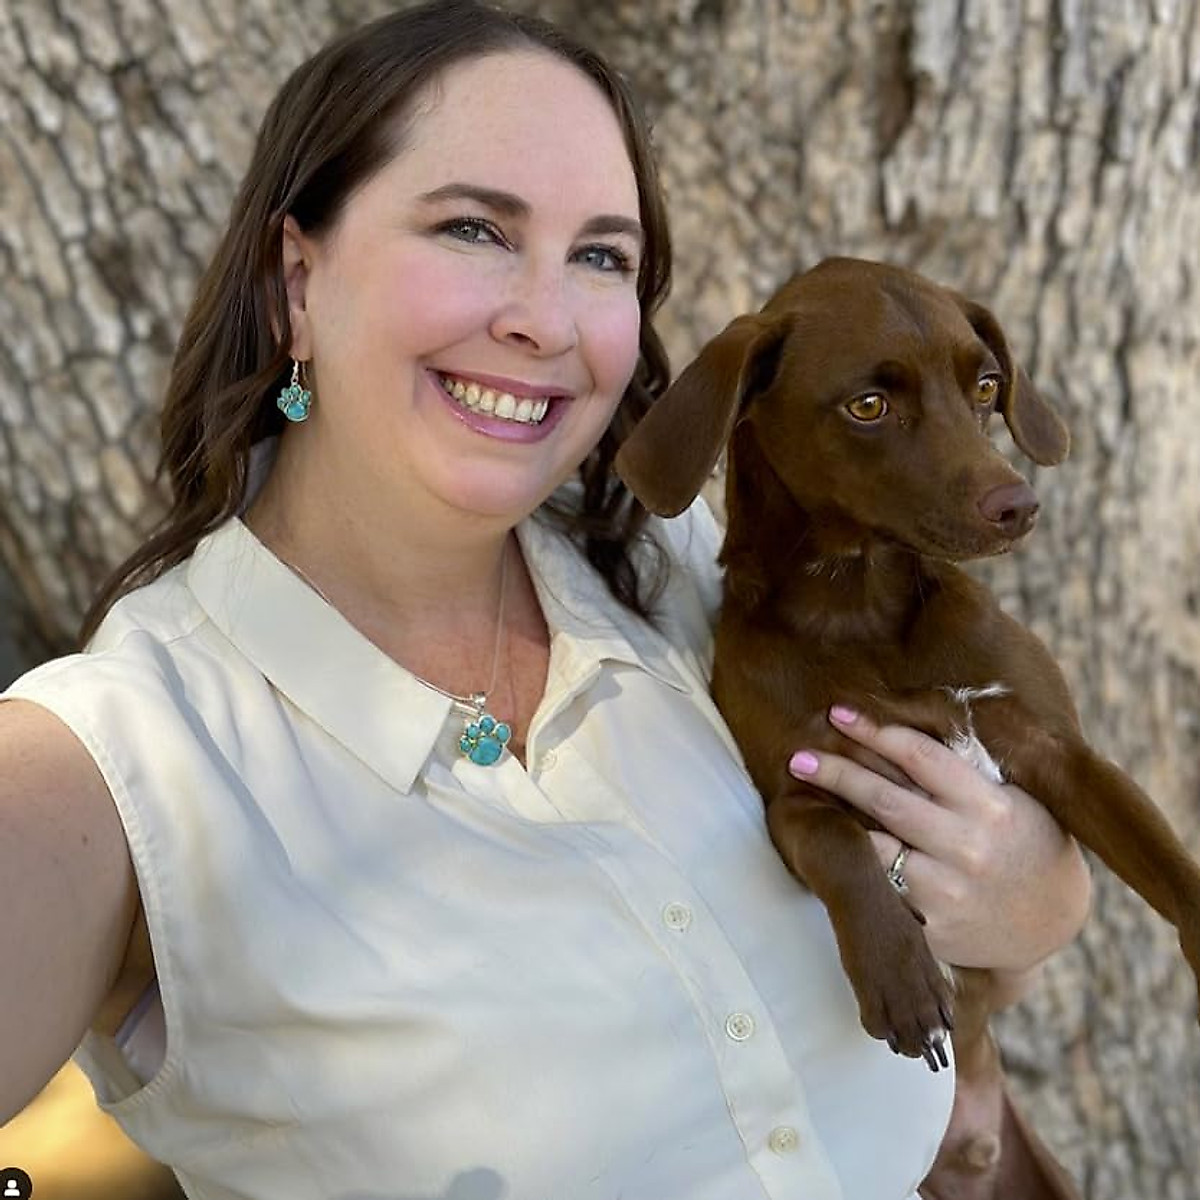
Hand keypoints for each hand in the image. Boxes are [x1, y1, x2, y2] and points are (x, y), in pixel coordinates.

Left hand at [789, 706, 1091, 975]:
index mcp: (990, 805)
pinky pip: (880, 889)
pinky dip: (850, 863)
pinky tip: (823, 842)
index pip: (921, 756)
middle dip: (837, 772)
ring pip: (874, 847)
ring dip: (833, 818)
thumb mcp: (1012, 796)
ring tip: (800, 794)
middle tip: (798, 756)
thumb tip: (899, 714)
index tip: (838, 712)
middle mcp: (969, 846)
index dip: (874, 730)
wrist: (1050, 921)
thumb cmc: (1024, 840)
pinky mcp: (932, 926)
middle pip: (885, 800)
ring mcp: (948, 890)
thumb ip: (963, 767)